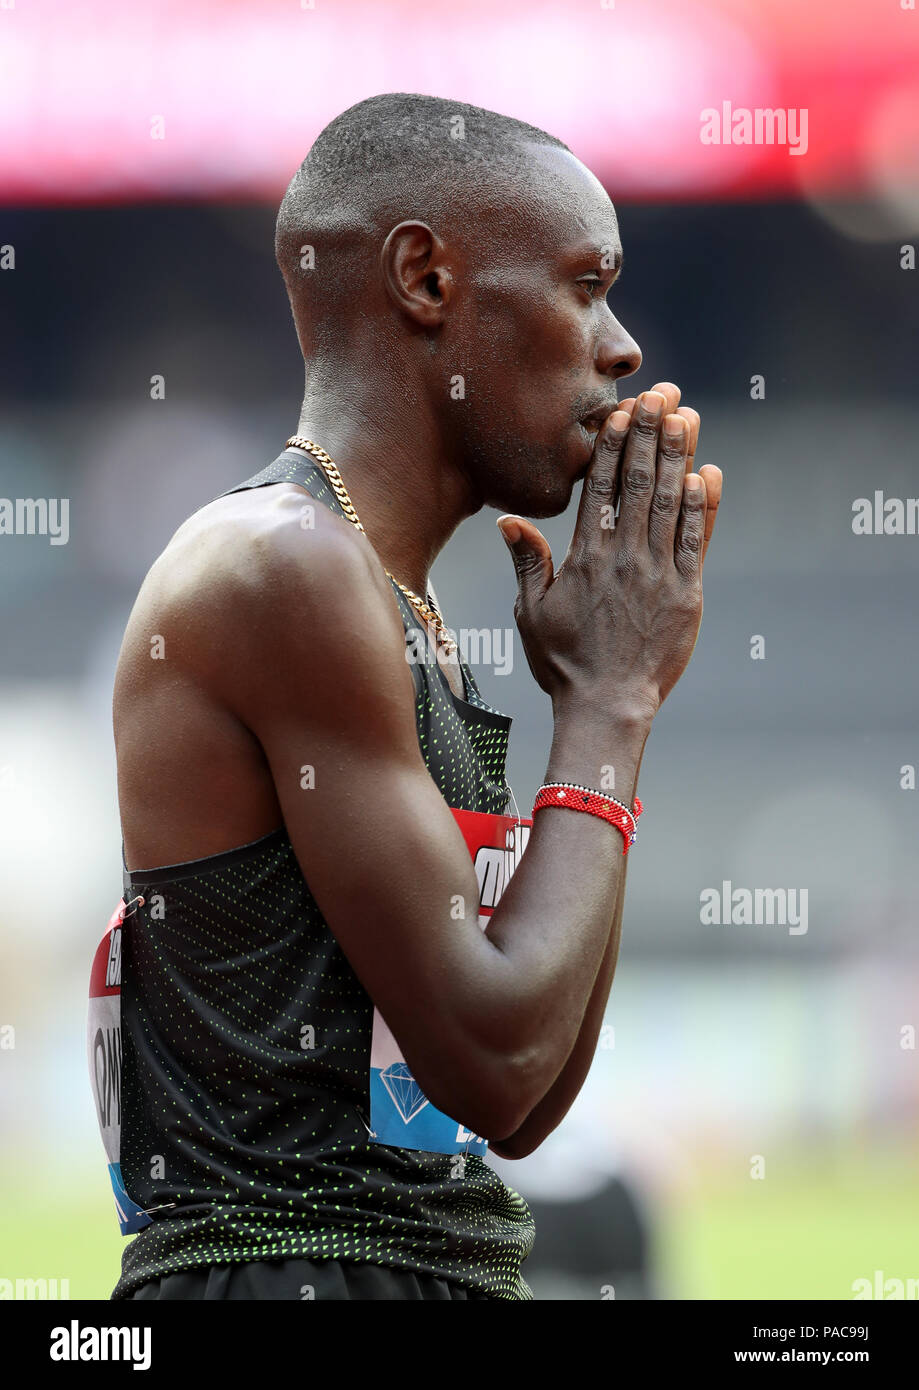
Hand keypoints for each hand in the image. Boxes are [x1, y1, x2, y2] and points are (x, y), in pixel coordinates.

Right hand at [498, 382, 721, 720]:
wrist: (607, 706)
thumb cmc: (563, 663)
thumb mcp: (531, 613)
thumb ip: (527, 562)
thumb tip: (508, 520)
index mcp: (585, 557)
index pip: (599, 487)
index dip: (612, 443)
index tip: (621, 408)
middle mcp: (623, 557)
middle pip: (638, 482)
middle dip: (650, 433)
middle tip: (661, 393)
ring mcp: (657, 574)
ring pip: (670, 503)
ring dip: (679, 457)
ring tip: (685, 417)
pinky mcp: (686, 594)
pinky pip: (695, 541)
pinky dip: (701, 507)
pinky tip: (707, 475)